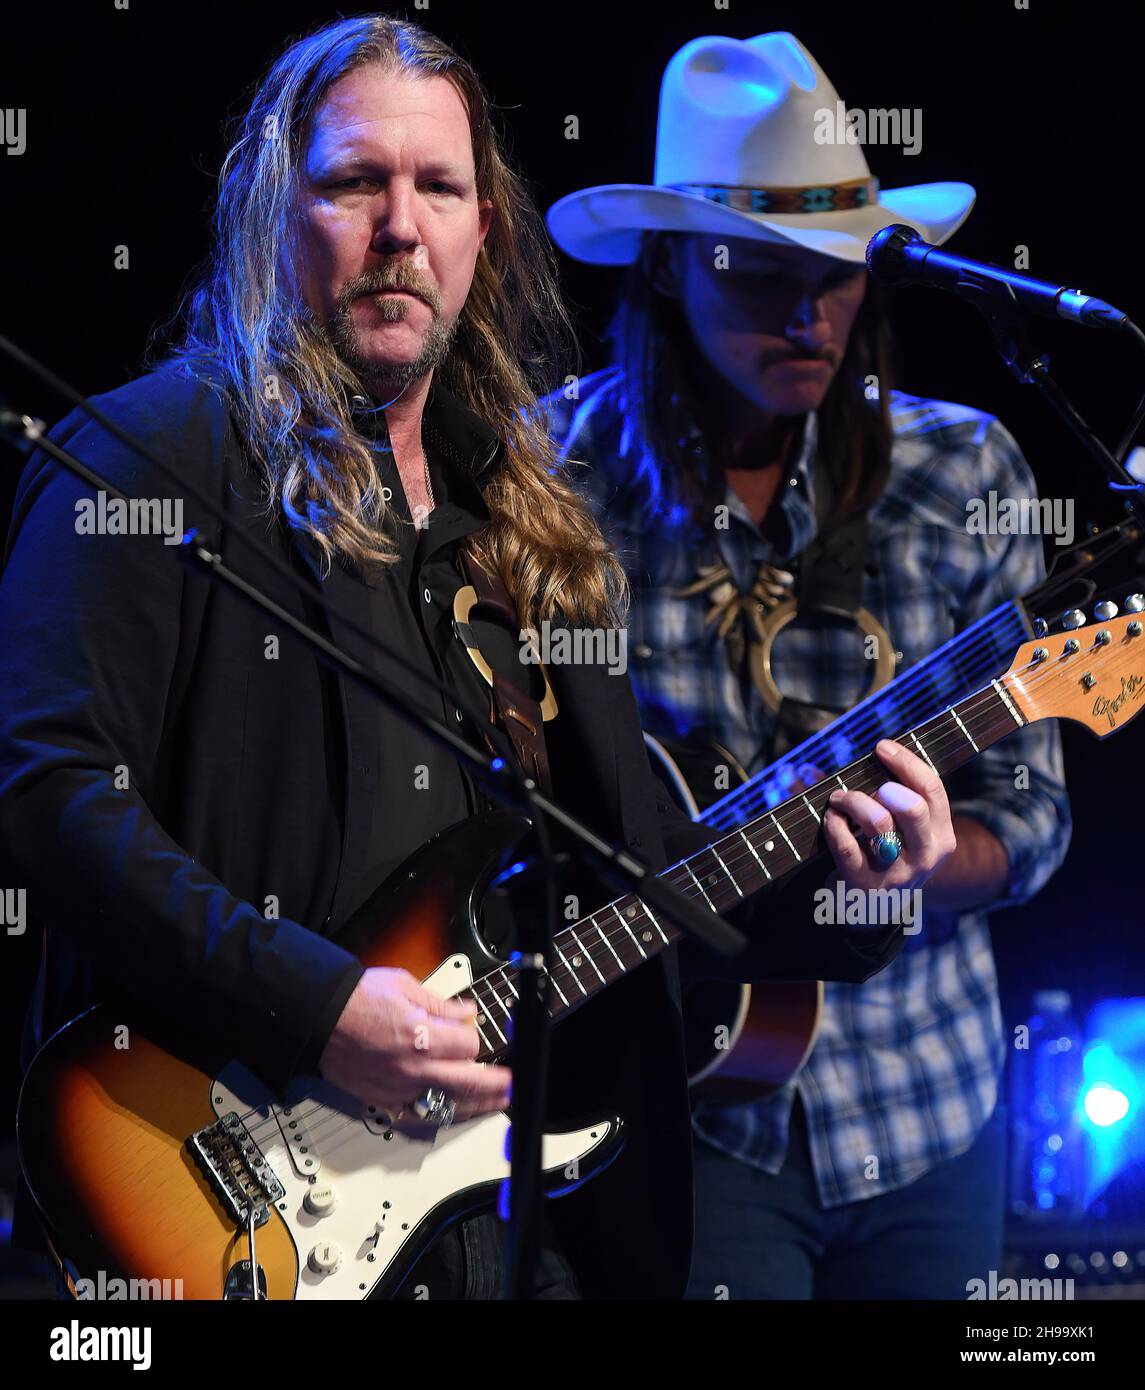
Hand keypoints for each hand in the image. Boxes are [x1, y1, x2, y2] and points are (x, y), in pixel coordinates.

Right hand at [318, 967, 510, 1122]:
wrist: (320, 1018)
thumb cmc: (356, 999)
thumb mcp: (404, 985)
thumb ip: (441, 1003)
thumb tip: (467, 1012)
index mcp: (420, 1034)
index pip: (468, 1044)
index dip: (474, 1037)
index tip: (472, 1032)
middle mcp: (411, 1066)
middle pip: (467, 1081)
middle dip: (495, 1083)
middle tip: (511, 1083)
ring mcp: (398, 1088)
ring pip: (448, 1105)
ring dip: (478, 1105)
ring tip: (497, 1103)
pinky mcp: (384, 1100)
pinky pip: (419, 1117)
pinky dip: (441, 1117)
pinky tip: (456, 1115)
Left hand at [821, 739, 956, 892]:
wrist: (873, 908)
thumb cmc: (887, 854)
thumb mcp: (906, 831)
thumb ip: (898, 795)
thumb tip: (873, 749)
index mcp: (941, 836)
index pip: (932, 790)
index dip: (906, 762)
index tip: (882, 747)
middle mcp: (925, 855)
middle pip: (913, 807)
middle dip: (884, 786)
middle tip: (865, 784)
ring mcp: (896, 873)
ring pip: (880, 823)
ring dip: (854, 801)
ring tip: (840, 799)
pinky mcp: (864, 884)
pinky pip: (847, 844)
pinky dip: (834, 824)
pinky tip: (831, 818)